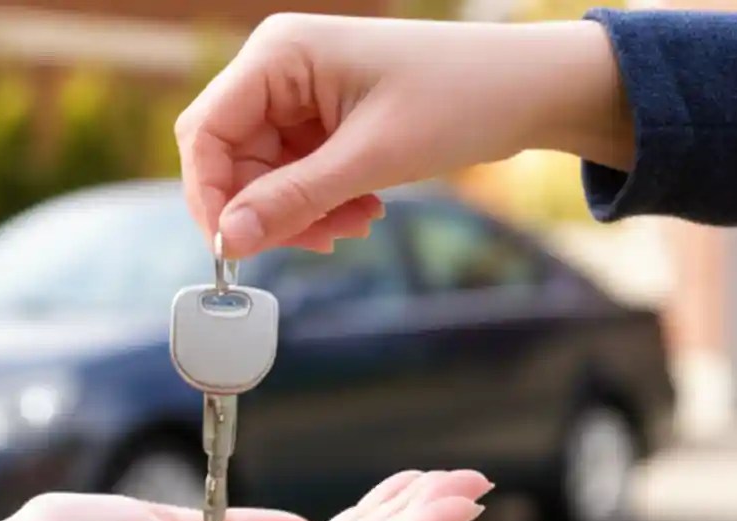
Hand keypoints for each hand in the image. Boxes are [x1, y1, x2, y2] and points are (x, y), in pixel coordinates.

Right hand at [175, 14, 631, 257]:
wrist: (529, 89)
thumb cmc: (459, 100)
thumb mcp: (370, 159)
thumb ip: (292, 200)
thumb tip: (229, 240)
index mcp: (279, 54)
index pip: (207, 132)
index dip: (211, 195)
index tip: (232, 249)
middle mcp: (280, 68)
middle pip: (230, 157)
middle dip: (264, 209)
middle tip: (314, 242)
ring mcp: (301, 93)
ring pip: (264, 174)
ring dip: (299, 212)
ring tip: (354, 225)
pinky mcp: (323, 118)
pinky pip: (295, 173)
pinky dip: (319, 203)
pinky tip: (361, 213)